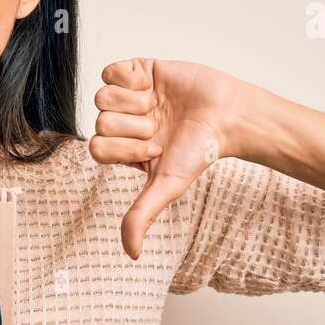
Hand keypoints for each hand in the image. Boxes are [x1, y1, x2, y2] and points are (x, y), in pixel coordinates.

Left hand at [90, 57, 250, 258]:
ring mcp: (127, 96)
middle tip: (159, 126)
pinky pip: (110, 70)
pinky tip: (152, 85)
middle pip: (100, 121)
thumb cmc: (199, 151)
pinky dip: (130, 78)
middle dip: (134, 126)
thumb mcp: (167, 185)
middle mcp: (120, 123)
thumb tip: (131, 254)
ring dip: (135, 103)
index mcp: (121, 148)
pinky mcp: (137, 70)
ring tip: (159, 106)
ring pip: (102, 96)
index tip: (154, 148)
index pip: (97, 148)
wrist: (227, 115)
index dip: (126, 148)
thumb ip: (142, 215)